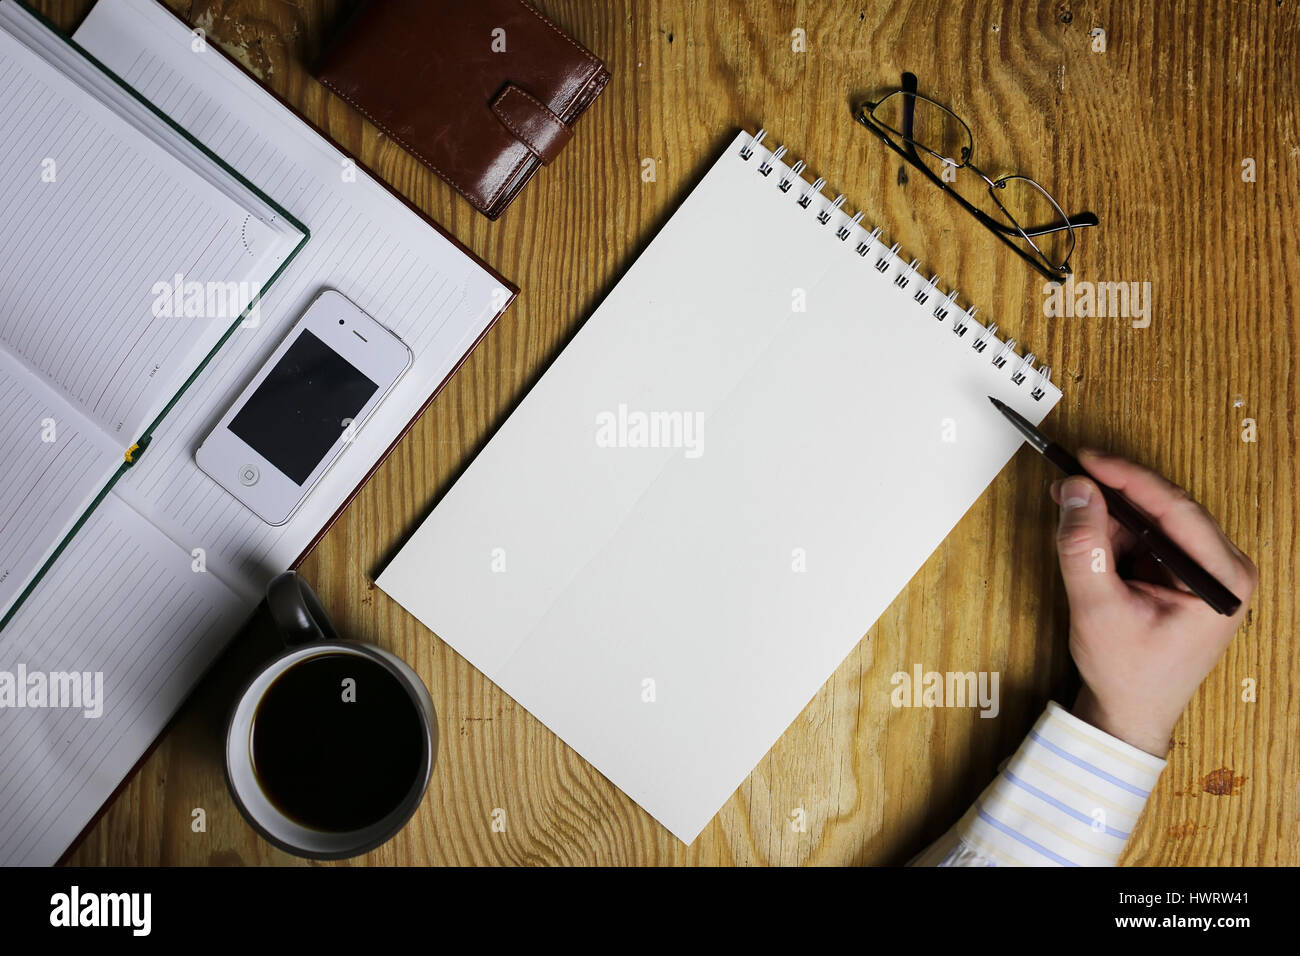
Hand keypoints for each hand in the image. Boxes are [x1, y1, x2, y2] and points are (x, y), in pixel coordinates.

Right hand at [1050, 449, 1257, 756]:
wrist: (1131, 713)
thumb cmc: (1128, 674)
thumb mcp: (1097, 610)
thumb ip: (1084, 548)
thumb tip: (1077, 490)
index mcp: (1221, 581)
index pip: (1175, 509)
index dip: (1127, 477)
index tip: (1086, 459)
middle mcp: (1224, 570)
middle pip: (1166, 508)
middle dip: (1113, 495)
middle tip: (1069, 482)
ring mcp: (1205, 571)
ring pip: (1153, 519)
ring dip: (1110, 517)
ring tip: (1071, 520)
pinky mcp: (1183, 574)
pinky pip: (1147, 537)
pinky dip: (1114, 535)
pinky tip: (1090, 544)